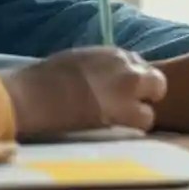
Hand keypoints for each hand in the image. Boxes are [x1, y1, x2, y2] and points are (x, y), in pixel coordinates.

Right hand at [0, 47, 166, 138]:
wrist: (32, 97)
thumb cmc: (42, 80)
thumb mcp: (76, 61)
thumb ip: (99, 69)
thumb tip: (105, 79)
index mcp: (111, 54)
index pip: (137, 63)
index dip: (130, 79)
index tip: (118, 90)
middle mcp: (126, 70)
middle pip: (156, 82)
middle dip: (147, 94)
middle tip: (129, 108)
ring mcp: (127, 94)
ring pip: (151, 110)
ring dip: (139, 117)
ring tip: (119, 126)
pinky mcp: (123, 118)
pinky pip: (140, 127)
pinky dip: (131, 132)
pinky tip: (114, 135)